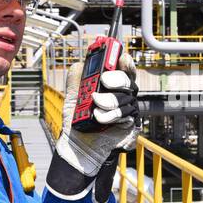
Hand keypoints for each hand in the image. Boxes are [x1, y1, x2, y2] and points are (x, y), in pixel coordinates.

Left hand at [48, 51, 138, 197]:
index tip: (121, 56)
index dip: (125, 62)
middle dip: (117, 79)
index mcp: (111, 86)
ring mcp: (127, 110)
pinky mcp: (130, 125)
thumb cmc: (77, 121)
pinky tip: (100, 119)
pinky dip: (111, 116)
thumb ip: (76, 80)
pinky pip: (126, 115)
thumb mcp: (73, 98)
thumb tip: (80, 64)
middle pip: (128, 81)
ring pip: (126, 98)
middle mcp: (122, 96)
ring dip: (108, 102)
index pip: (122, 70)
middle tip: (104, 80)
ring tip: (95, 108)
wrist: (78, 146)